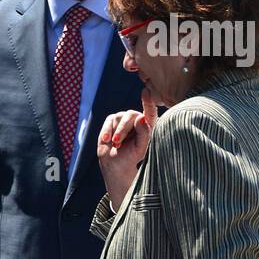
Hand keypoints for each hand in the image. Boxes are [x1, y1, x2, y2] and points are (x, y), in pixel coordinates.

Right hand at [96, 90, 157, 209]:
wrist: (115, 165)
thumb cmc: (132, 158)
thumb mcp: (141, 148)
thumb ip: (144, 133)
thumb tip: (141, 117)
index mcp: (150, 126)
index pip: (151, 111)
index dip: (149, 101)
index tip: (146, 92)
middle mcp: (138, 120)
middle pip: (131, 115)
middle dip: (123, 129)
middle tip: (118, 142)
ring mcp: (124, 120)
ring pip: (120, 117)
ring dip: (116, 132)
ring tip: (115, 144)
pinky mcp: (112, 121)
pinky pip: (110, 120)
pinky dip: (107, 130)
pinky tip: (107, 140)